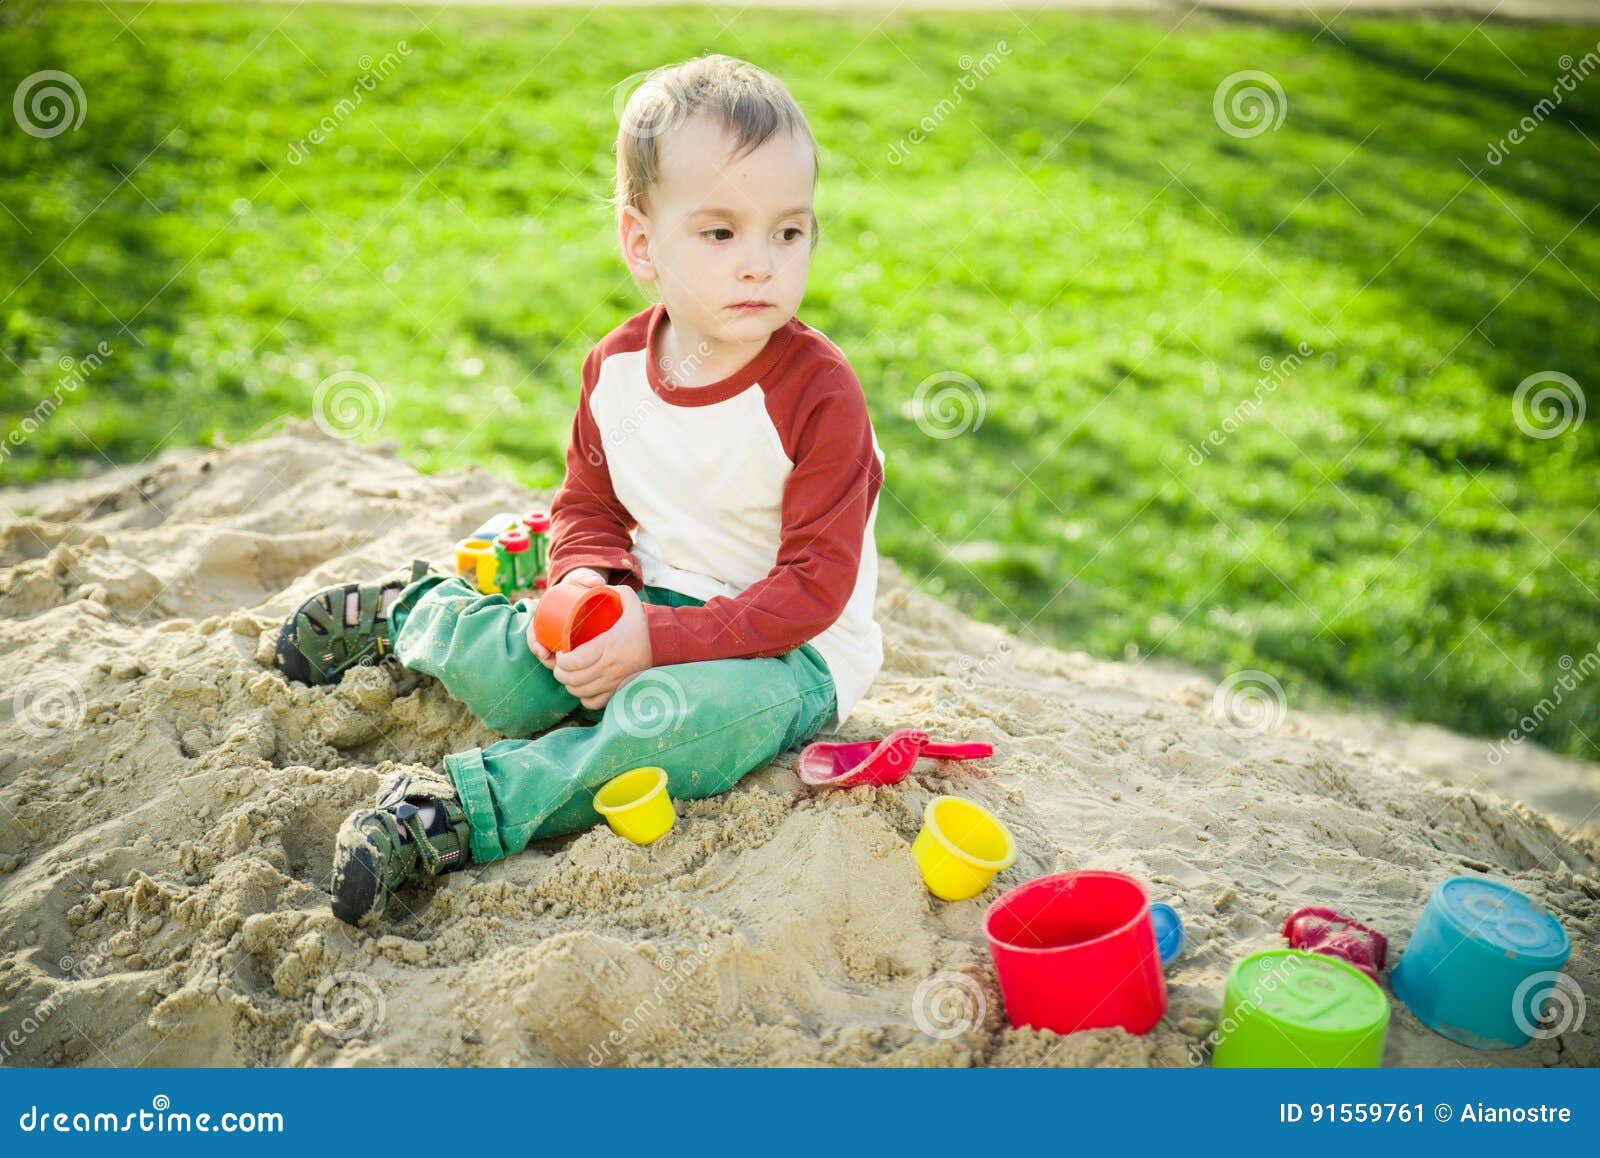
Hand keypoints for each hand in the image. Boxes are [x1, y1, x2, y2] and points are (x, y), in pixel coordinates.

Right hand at [527, 567, 609, 668]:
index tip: (542, 651)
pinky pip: (568, 661)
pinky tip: (577, 677)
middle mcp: (551, 629)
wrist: (588, 587)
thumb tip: (597, 583)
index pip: (533, 633)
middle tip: (556, 664)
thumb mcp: (580, 580)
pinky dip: (571, 669)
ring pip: (555, 657)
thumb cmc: (580, 584)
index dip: (534, 643)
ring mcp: (561, 638)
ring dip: (560, 668)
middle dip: (547, 660)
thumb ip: (587, 578)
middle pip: (543, 649)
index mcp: (546, 616)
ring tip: (569, 672)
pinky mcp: (574, 646)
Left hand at [551, 585, 652, 708]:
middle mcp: (610, 667)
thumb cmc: (644, 622)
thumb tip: (589, 586)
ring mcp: (615, 682)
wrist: (666, 645)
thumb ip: (609, 590)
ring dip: (569, 685)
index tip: (561, 652)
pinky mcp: (620, 690)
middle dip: (560, 672)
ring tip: (569, 673)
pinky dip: (584, 697)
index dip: (561, 660)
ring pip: (581, 692)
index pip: (574, 661)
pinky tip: (583, 687)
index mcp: (608, 646)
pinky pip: (594, 703)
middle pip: (573, 679)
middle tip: (561, 663)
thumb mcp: (629, 600)